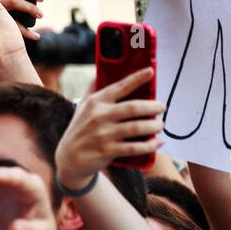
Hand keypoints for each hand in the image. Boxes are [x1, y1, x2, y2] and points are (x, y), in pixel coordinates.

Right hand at [55, 67, 164, 189]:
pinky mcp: (107, 151)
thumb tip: (101, 70)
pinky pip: (134, 147)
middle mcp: (99, 116)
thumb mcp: (82, 106)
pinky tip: (157, 142)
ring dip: (153, 126)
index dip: (136, 78)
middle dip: (152, 106)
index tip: (150, 71)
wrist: (68, 159)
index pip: (119, 86)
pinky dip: (149, 145)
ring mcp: (103, 134)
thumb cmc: (79, 129)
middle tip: (162, 107)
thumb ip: (92, 89)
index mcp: (95, 102)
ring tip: (160, 124)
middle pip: (133, 108)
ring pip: (136, 128)